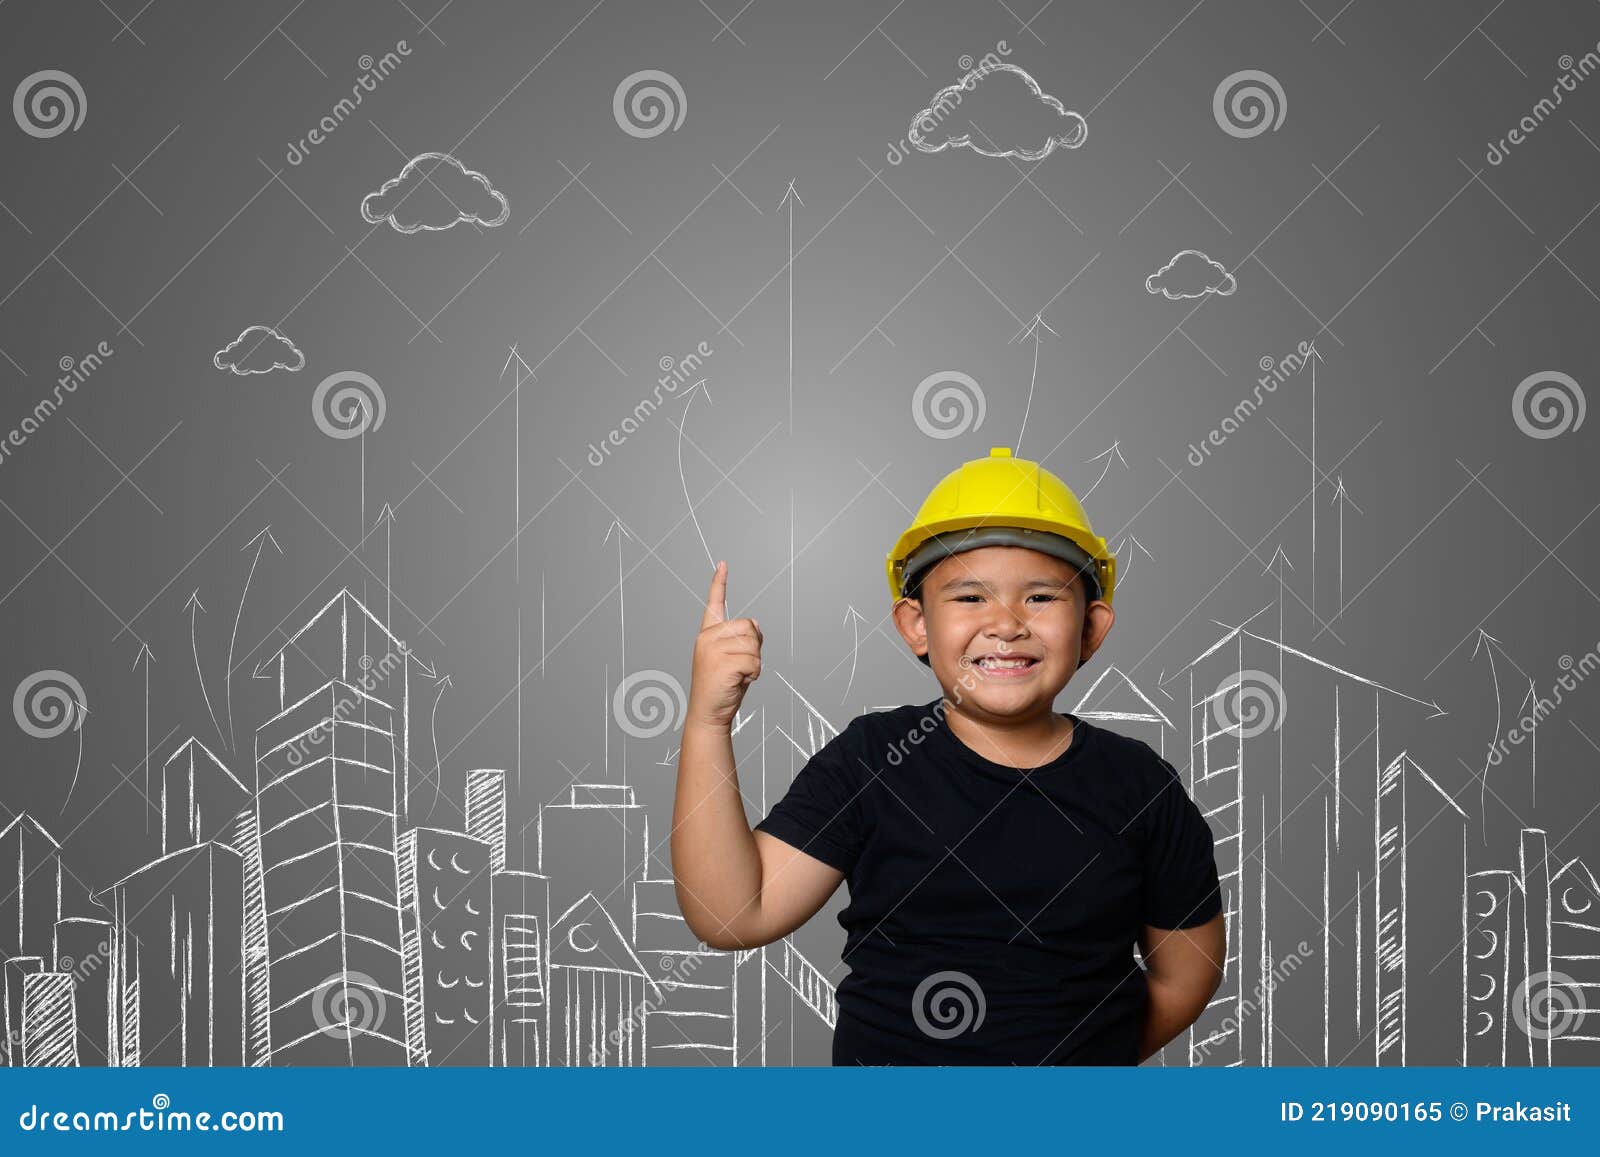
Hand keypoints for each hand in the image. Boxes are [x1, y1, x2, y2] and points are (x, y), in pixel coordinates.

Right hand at [688, 560, 762, 729]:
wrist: (708, 714)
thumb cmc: (722, 687)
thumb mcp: (733, 659)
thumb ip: (742, 640)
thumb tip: (755, 623)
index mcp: (708, 635)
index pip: (714, 604)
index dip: (719, 583)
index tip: (723, 564)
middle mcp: (707, 638)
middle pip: (749, 627)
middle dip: (754, 648)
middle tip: (740, 668)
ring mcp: (712, 649)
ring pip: (753, 645)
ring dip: (754, 664)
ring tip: (738, 676)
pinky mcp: (720, 663)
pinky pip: (754, 661)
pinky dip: (753, 674)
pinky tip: (739, 682)